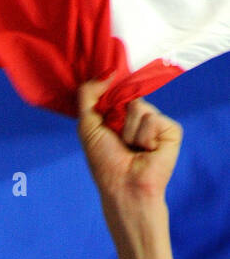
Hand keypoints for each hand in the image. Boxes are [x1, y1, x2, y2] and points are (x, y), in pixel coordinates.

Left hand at [77, 77, 181, 214]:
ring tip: (133, 148)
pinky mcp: (171, 130)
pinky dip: (144, 136)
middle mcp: (139, 119)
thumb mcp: (87, 126)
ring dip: (129, 131)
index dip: (109, 95)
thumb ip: (88, 96)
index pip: (118, 91)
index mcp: (120, 117)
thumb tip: (107, 72)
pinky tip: (147, 151)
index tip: (104, 112)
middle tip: (118, 140)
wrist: (124, 186)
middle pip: (129, 96)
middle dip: (118, 117)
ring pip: (140, 106)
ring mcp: (156, 124)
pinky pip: (153, 119)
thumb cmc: (105, 162)